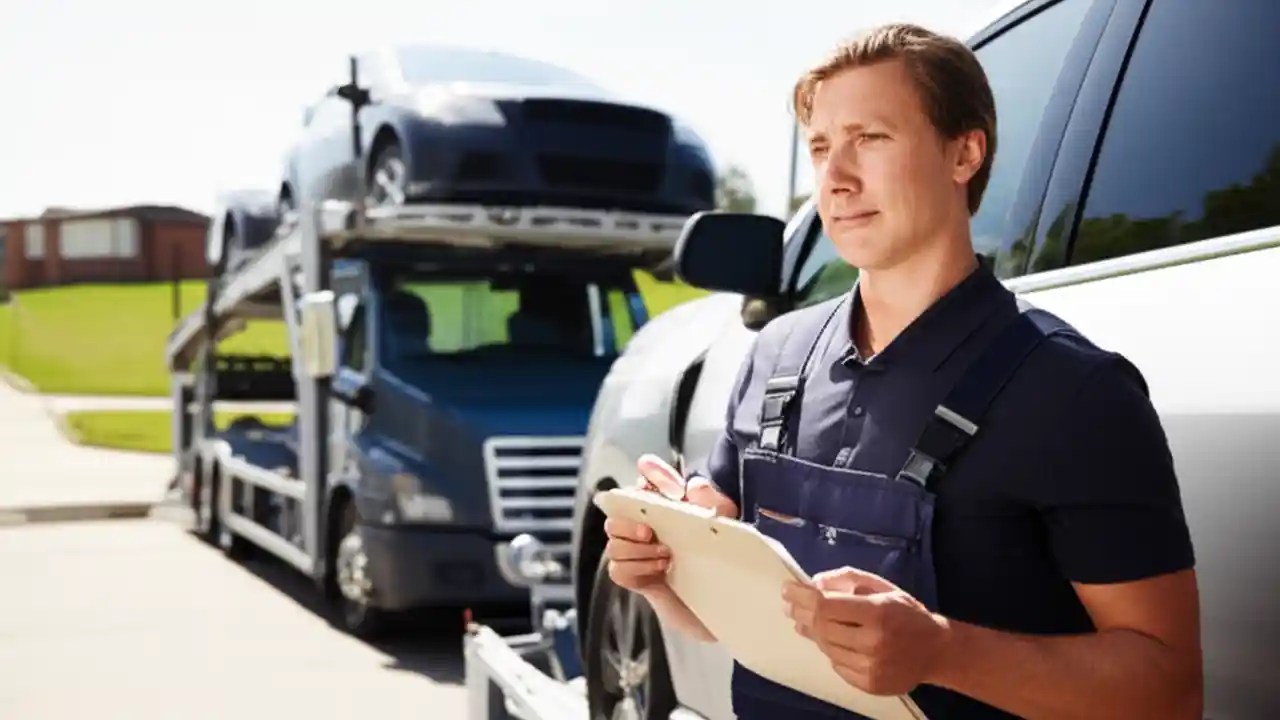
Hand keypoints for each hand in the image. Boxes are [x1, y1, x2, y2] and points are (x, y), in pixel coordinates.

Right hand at [603, 454, 738, 592]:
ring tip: (665, 557)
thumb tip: (693, 485)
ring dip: (635, 550)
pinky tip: (658, 572)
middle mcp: (649, 524)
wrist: (726, 601)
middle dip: (629, 521)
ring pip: (613, 542)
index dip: (650, 473)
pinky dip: (635, 569)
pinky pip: (617, 569)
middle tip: (650, 533)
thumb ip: (711, 503)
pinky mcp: (636, 578)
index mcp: (669, 505)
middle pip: (616, 510)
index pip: (650, 478)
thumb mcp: (724, 527)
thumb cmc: (725, 560)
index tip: (655, 474)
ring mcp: (639, 552)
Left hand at [783, 566, 951, 695]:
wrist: (936, 651)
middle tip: (789, 606)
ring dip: (814, 632)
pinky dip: (831, 651)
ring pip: (827, 648)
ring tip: (806, 622)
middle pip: (822, 627)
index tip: (787, 589)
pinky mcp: (870, 684)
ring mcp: (871, 667)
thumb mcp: (882, 587)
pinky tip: (832, 641)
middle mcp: (873, 642)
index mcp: (877, 613)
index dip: (802, 597)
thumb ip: (849, 579)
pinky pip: (837, 665)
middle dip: (801, 613)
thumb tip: (816, 582)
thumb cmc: (906, 613)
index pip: (826, 605)